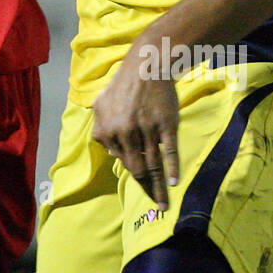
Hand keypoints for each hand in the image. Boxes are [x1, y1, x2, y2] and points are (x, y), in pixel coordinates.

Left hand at [90, 48, 180, 210]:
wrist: (146, 66)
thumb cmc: (123, 85)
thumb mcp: (100, 103)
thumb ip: (99, 126)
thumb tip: (104, 145)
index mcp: (107, 130)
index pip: (119, 159)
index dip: (131, 167)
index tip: (141, 180)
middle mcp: (124, 132)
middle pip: (135, 167)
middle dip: (144, 186)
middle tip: (153, 203)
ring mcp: (146, 129)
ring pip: (152, 164)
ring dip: (158, 188)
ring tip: (162, 206)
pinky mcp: (165, 125)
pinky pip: (169, 152)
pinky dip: (171, 169)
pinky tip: (173, 184)